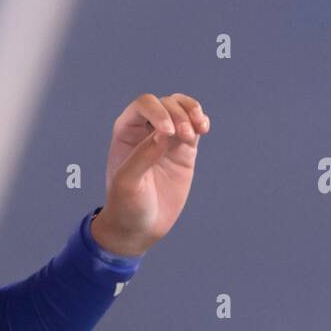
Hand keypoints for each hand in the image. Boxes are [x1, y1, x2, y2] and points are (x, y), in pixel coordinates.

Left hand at [92, 93, 210, 256]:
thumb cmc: (126, 205)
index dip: (158, 111)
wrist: (140, 228)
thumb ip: (143, 156)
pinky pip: (194, 127)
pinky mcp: (184, 151)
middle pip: (166, 103)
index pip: (144, 104)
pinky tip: (204, 128)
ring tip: (200, 128)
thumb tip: (165, 133)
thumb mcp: (127, 183)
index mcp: (126, 131)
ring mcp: (167, 139)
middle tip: (185, 137)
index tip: (167, 133)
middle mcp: (146, 130)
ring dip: (192, 112)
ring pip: (182, 109)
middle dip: (178, 114)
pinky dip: (201, 122)